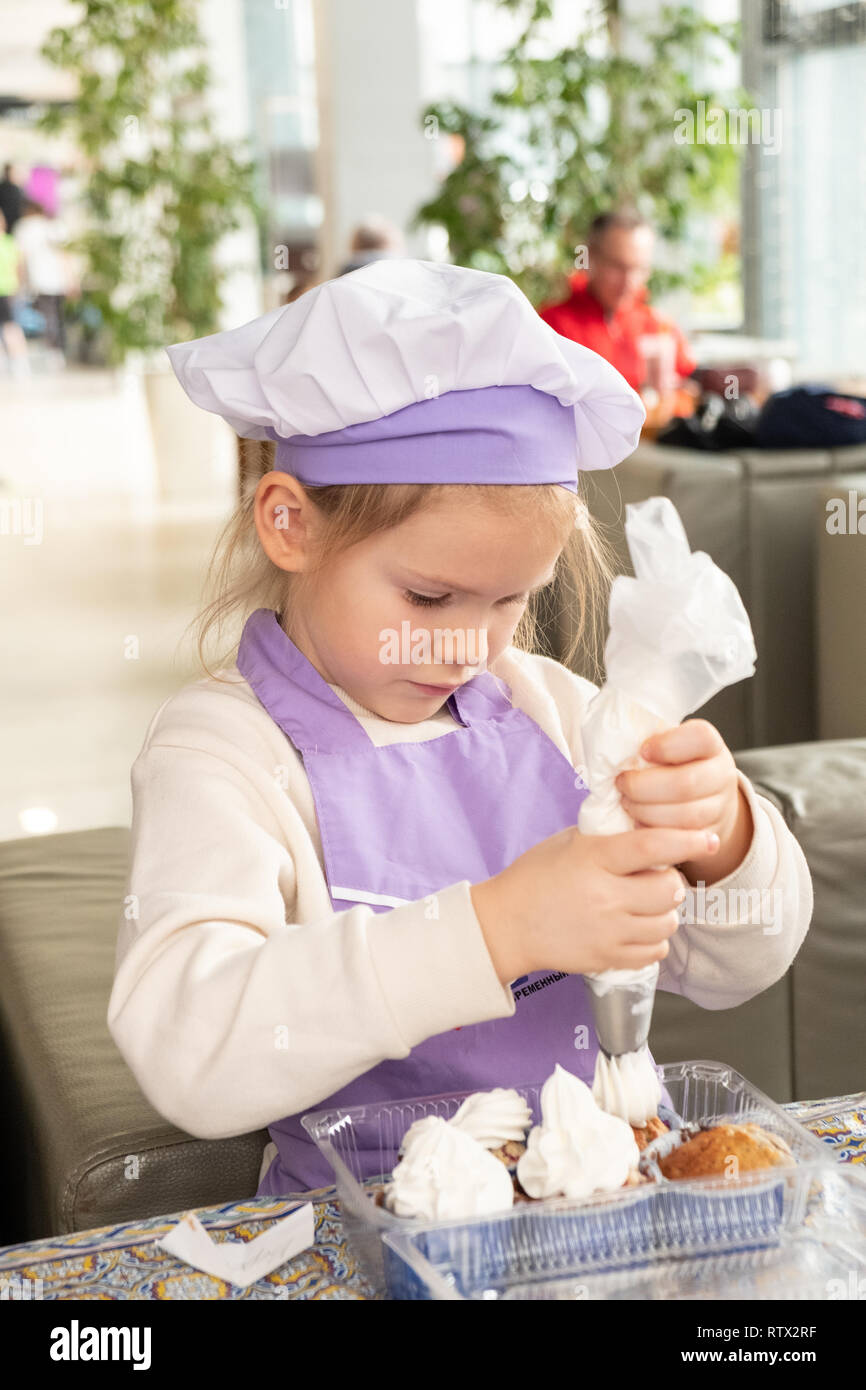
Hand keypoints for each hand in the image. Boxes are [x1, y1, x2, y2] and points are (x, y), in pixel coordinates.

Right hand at [470, 824, 720, 985]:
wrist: (505, 924)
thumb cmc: (534, 876)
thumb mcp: (568, 843)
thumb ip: (608, 837)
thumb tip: (648, 827)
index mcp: (593, 859)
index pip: (652, 846)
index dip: (685, 840)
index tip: (706, 837)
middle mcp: (605, 896)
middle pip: (669, 890)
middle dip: (671, 881)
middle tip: (656, 878)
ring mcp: (607, 932)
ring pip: (667, 923)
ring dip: (664, 912)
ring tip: (644, 905)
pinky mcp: (607, 958)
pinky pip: (654, 952)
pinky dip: (653, 940)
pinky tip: (636, 928)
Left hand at [614, 718, 753, 886]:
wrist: (706, 798)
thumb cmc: (673, 765)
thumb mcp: (667, 746)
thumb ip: (649, 744)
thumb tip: (612, 746)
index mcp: (710, 744)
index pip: (701, 737)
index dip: (668, 745)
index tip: (642, 750)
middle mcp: (721, 774)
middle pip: (686, 783)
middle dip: (644, 787)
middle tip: (621, 784)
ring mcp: (719, 807)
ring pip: (686, 816)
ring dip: (646, 811)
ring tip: (626, 803)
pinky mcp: (709, 836)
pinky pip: (682, 840)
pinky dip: (654, 832)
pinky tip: (638, 823)